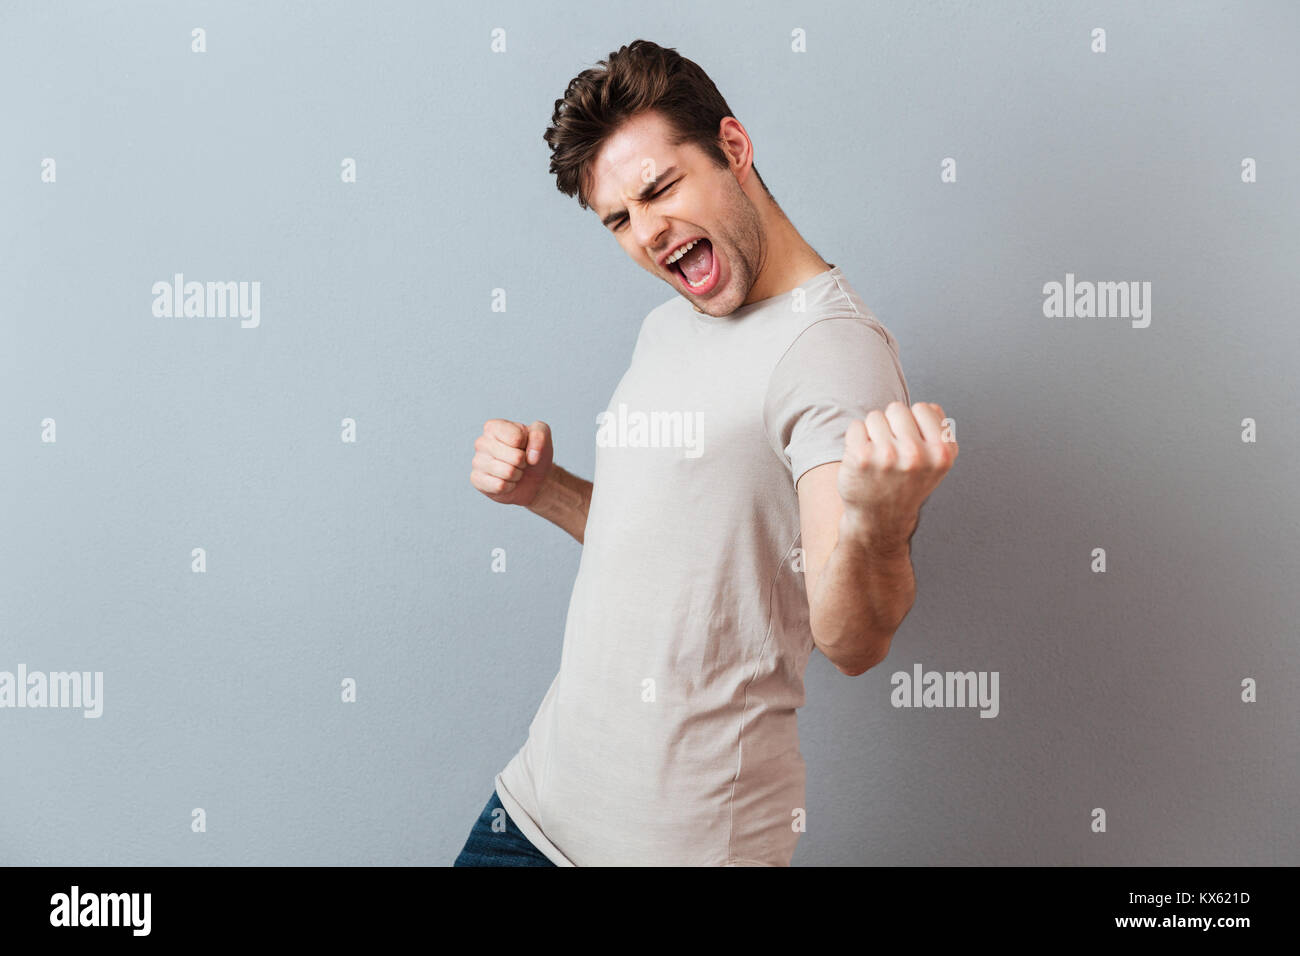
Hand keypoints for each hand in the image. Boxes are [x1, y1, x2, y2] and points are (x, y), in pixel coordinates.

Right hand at [470, 419, 553, 506]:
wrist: (532, 478)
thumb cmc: (533, 452)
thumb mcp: (543, 435)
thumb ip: (540, 435)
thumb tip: (531, 456)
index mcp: (494, 427)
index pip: (516, 438)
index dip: (527, 445)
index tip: (524, 446)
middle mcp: (481, 442)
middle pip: (515, 457)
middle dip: (523, 462)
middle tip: (520, 461)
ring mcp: (477, 462)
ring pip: (508, 472)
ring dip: (517, 474)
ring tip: (514, 470)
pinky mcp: (477, 480)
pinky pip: (500, 486)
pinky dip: (509, 486)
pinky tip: (506, 481)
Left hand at [838, 401, 956, 545]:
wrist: (880, 519)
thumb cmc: (906, 484)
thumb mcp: (936, 463)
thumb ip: (939, 432)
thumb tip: (930, 407)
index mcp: (942, 453)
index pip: (924, 408)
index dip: (914, 423)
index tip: (911, 444)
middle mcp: (917, 455)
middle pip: (897, 409)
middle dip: (892, 425)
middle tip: (892, 452)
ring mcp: (888, 456)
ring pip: (875, 416)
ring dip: (873, 433)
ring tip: (878, 458)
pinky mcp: (861, 458)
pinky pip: (856, 426)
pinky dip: (856, 439)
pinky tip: (863, 460)